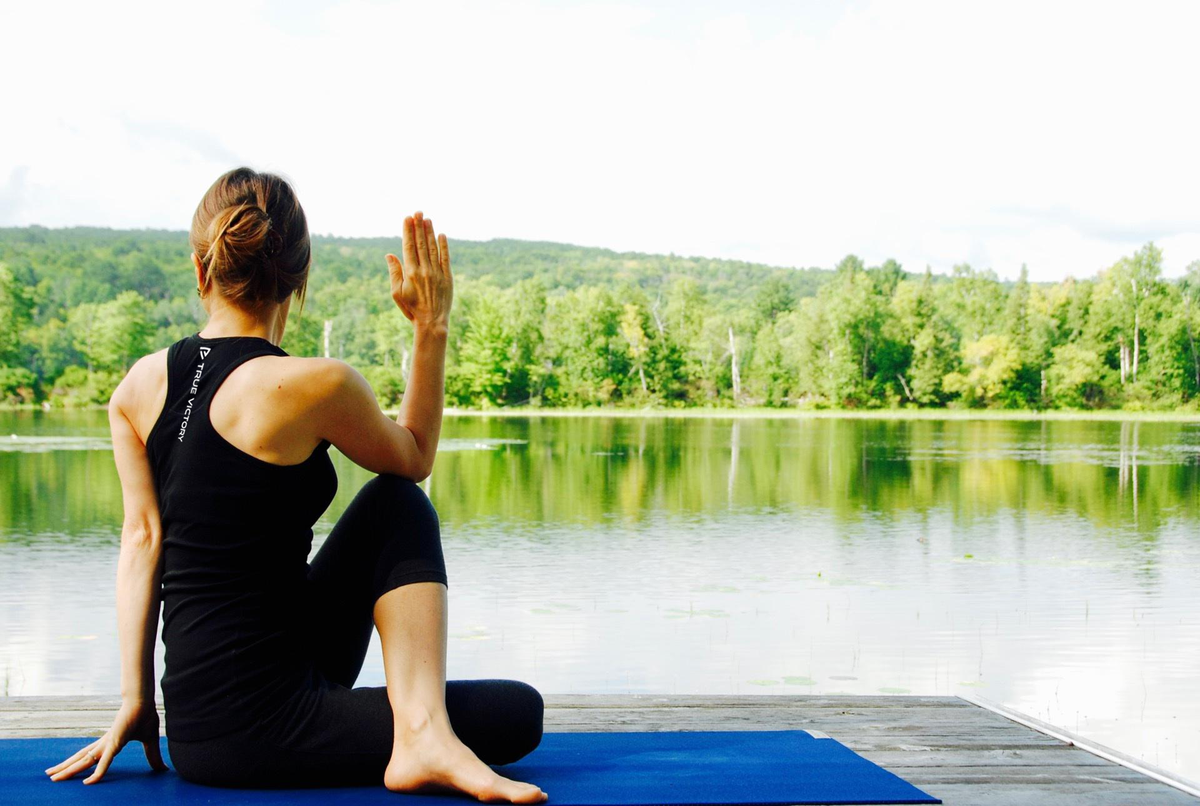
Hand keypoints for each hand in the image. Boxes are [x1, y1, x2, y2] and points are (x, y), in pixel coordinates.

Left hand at [44, 699, 167, 783]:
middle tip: (51, 776)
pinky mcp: (115, 743)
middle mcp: (104, 743)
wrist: (144, 700)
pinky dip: (97, 773)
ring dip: (67, 769)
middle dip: (66, 767)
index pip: (92, 756)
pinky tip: (88, 783)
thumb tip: (162, 769)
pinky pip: (104, 762)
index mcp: (110, 742)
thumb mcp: (150, 741)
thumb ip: (152, 756)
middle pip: (80, 758)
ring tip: (51, 777)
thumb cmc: (146, 716)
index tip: (74, 773)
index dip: (82, 764)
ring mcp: (107, 743)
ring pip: (83, 760)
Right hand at [386, 211, 452, 329]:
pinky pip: (446, 258)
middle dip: (419, 226)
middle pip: (421, 243)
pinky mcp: (448, 277)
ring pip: (433, 248)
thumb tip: (389, 255)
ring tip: (427, 219)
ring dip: (430, 232)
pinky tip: (442, 235)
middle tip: (418, 212)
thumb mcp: (396, 293)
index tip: (407, 218)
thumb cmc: (411, 309)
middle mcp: (424, 270)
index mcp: (410, 273)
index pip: (408, 247)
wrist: (432, 322)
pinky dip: (444, 246)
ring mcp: (437, 273)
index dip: (408, 231)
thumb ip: (394, 272)